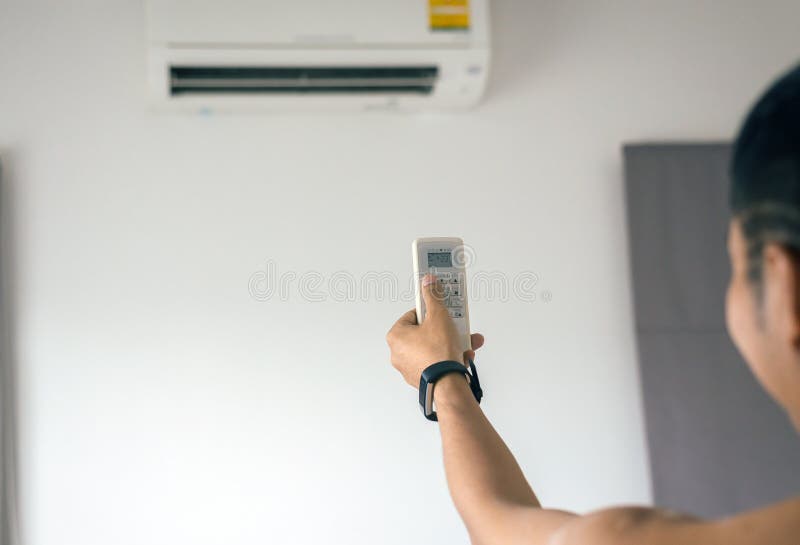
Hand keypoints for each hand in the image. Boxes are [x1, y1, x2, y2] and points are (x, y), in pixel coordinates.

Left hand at [386, 273, 484, 387]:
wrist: (447, 384)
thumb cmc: (438, 353)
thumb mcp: (438, 317)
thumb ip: (433, 297)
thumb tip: (428, 283)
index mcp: (396, 336)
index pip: (413, 315)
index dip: (430, 312)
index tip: (440, 310)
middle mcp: (398, 353)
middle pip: (426, 332)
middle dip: (446, 329)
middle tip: (455, 326)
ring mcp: (409, 367)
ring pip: (433, 348)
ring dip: (452, 343)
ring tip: (466, 341)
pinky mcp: (421, 378)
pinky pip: (436, 362)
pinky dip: (449, 357)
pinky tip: (463, 355)